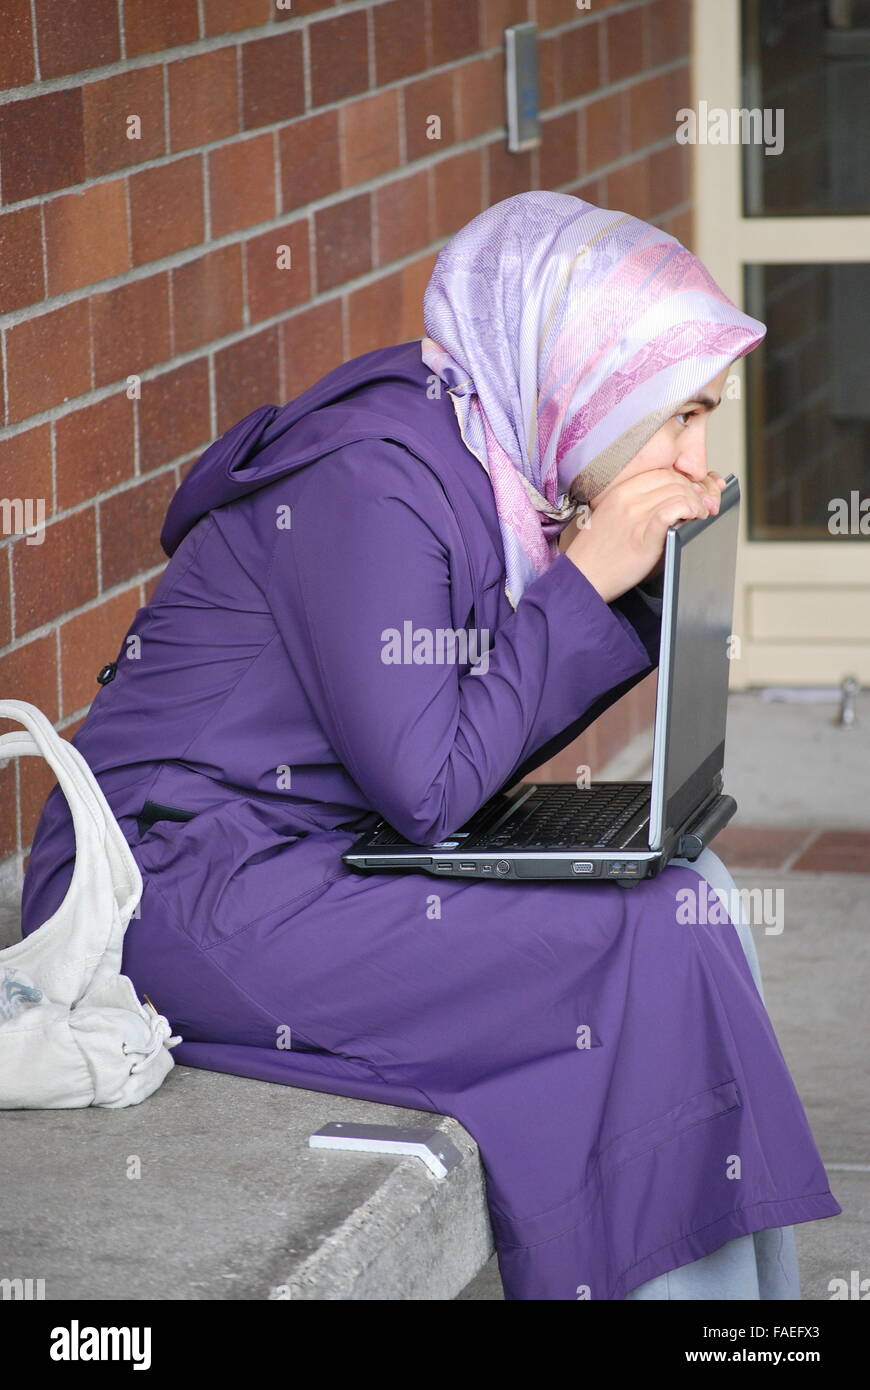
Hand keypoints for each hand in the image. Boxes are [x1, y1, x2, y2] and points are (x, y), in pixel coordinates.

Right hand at [565, 469, 725, 603]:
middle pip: (674, 480)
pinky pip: (674, 509)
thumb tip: (674, 497)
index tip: (694, 491)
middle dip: (695, 490)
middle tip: (705, 504)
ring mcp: (636, 515)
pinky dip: (691, 509)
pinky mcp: (644, 534)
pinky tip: (695, 518)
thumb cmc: (600, 553)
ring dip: (697, 501)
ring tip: (701, 513)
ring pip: (678, 492)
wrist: (584, 578)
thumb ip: (640, 504)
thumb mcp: (614, 518)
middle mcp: (628, 498)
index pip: (662, 472)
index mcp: (619, 491)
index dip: (684, 480)